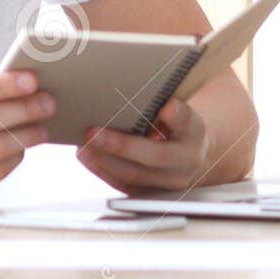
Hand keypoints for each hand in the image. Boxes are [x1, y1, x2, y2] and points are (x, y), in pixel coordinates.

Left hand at [76, 98, 214, 193]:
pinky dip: (101, 169)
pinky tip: (86, 154)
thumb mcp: (179, 109)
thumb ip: (165, 103)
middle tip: (94, 131)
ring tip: (84, 143)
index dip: (178, 116)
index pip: (188, 122)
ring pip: (135, 175)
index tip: (167, 106)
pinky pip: (123, 184)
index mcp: (195, 133)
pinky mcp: (149, 193)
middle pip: (155, 156)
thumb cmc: (178, 125)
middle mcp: (186, 161)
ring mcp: (168, 182)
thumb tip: (136, 85)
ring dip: (105, 159)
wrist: (192, 155)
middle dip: (122, 145)